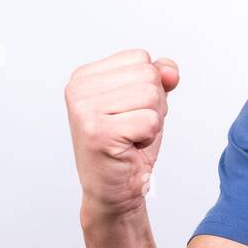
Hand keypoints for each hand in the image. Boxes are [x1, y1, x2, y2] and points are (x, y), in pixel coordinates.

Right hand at [65, 49, 180, 218]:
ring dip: (151, 121)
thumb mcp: (149, 102)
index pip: (141, 58)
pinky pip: (150, 121)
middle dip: (153, 104)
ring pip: (152, 96)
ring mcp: (84, 110)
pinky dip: (149, 137)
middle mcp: (78, 89)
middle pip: (148, 75)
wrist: (115, 188)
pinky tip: (129, 147)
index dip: (149, 86)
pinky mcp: (98, 132)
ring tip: (130, 136)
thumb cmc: (130, 144)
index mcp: (85, 76)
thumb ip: (160, 76)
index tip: (129, 110)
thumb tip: (170, 71)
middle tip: (132, 127)